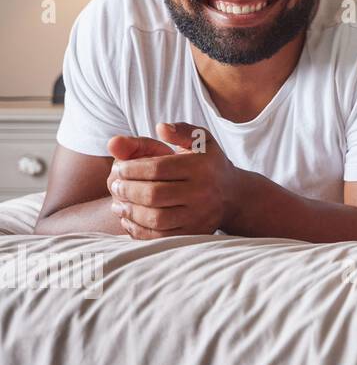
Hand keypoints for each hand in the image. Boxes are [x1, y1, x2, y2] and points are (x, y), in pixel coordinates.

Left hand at [106, 122, 241, 237]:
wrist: (234, 195)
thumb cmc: (208, 163)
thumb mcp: (200, 140)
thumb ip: (179, 131)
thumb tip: (160, 127)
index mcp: (202, 166)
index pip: (158, 168)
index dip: (131, 168)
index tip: (119, 167)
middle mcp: (203, 192)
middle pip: (154, 194)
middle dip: (127, 190)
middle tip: (115, 185)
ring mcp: (199, 216)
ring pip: (156, 218)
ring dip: (130, 211)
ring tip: (118, 202)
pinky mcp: (194, 234)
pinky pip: (160, 237)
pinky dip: (138, 230)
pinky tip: (129, 218)